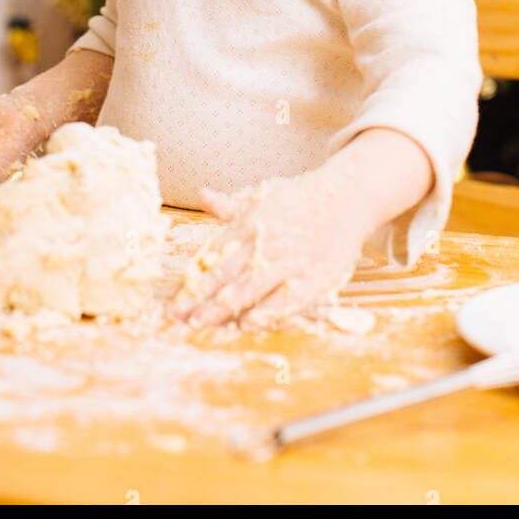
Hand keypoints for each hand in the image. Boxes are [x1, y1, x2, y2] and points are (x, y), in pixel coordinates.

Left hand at [165, 169, 369, 330]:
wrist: (345, 199)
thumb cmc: (298, 199)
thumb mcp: (261, 196)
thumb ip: (229, 204)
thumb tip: (202, 195)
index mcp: (250, 223)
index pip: (213, 256)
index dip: (191, 279)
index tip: (173, 300)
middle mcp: (266, 242)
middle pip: (225, 274)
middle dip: (198, 297)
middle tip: (176, 317)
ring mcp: (290, 261)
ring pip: (250, 287)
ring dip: (223, 307)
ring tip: (201, 323)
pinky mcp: (314, 277)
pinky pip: (286, 299)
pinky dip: (266, 312)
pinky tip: (248, 323)